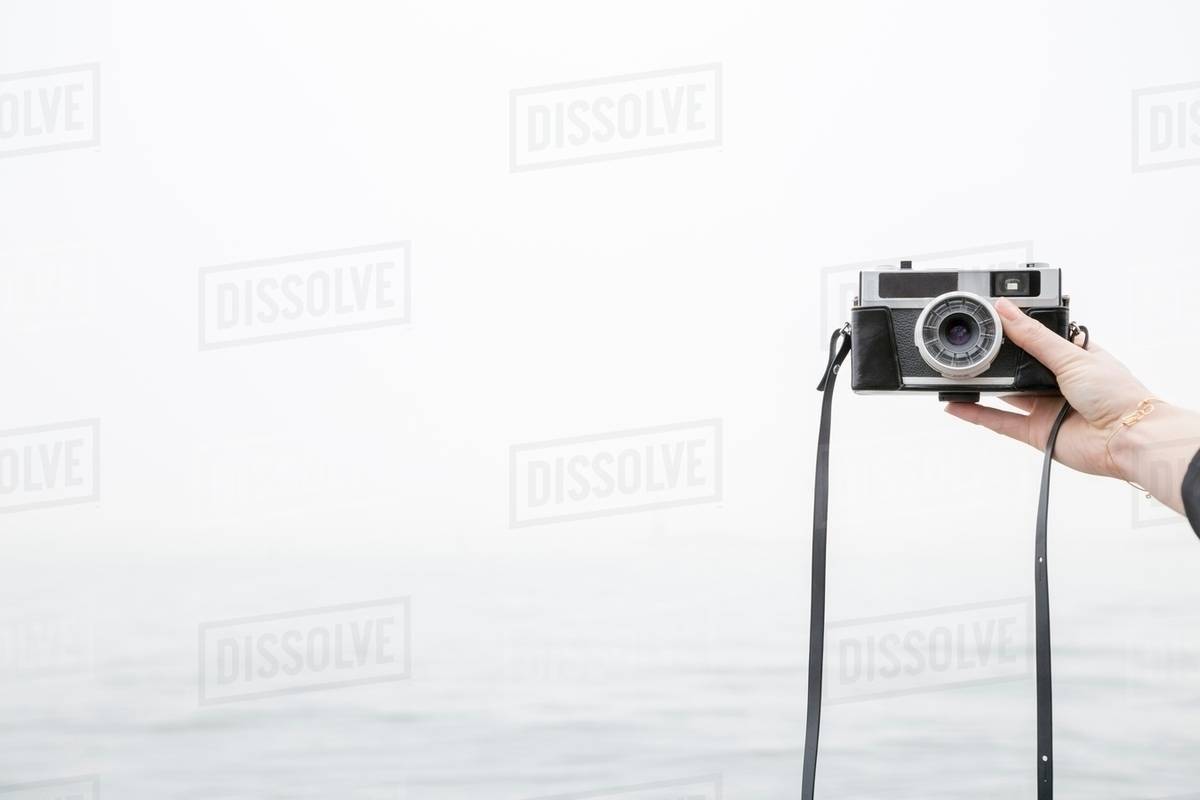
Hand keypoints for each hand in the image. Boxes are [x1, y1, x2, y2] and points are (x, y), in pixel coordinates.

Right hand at [944, 298, 1151, 478]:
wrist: (1128, 438)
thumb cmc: (1118, 395)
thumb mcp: (1071, 356)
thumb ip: (1033, 336)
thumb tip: (1005, 310)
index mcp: (1073, 357)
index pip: (1037, 338)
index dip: (1015, 330)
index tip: (988, 319)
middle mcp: (1057, 382)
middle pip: (1017, 367)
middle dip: (995, 359)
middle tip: (969, 347)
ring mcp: (1044, 407)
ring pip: (1005, 394)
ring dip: (983, 386)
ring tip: (958, 374)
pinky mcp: (1035, 432)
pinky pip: (999, 421)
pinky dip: (976, 413)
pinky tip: (957, 404)